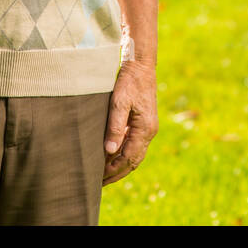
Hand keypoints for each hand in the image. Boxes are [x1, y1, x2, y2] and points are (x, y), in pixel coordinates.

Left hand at [102, 59, 157, 185]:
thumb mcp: (119, 102)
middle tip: (99, 183)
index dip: (114, 170)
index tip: (99, 178)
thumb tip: (109, 151)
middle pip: (133, 161)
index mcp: (145, 129)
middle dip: (117, 173)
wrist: (139, 64)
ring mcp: (147, 127)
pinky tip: (110, 155)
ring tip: (103, 174)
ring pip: (134, 154)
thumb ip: (115, 126)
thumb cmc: (129, 81)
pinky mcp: (142, 122)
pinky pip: (133, 144)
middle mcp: (148, 131)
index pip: (129, 158)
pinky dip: (122, 154)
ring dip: (120, 165)